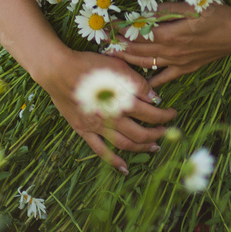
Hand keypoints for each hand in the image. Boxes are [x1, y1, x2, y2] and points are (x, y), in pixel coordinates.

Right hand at [34, 48, 175, 172]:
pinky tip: (124, 167)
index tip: (172, 113)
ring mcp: (97, 126)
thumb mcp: (117, 65)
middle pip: (140, 132)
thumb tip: (155, 97)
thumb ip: (137, 82)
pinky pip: (101, 150)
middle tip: (166, 131)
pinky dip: (114, 161)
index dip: (164, 115)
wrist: (58, 70)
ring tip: (153, 147)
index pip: (151, 112)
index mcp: (122, 99)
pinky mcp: (84, 130)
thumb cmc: (88, 64)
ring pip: (125, 144)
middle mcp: (112, 117)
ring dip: (141, 147)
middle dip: (157, 133)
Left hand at [108, 1, 230, 86]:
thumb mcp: (191, 5)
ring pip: (147, 64)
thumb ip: (166, 10)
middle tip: (101, 45)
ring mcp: (178, 62)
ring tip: (112, 59)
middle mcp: (171, 51)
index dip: (120, 31)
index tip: (105, 28)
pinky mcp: (186, 68)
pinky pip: (164, 77)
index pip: (138, 33)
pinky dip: (151, 81)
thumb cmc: (216, 13)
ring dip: (128, 61)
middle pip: (138, 51)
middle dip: (118, 47)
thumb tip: (145, 13)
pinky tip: (139, 84)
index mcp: (170, 34)